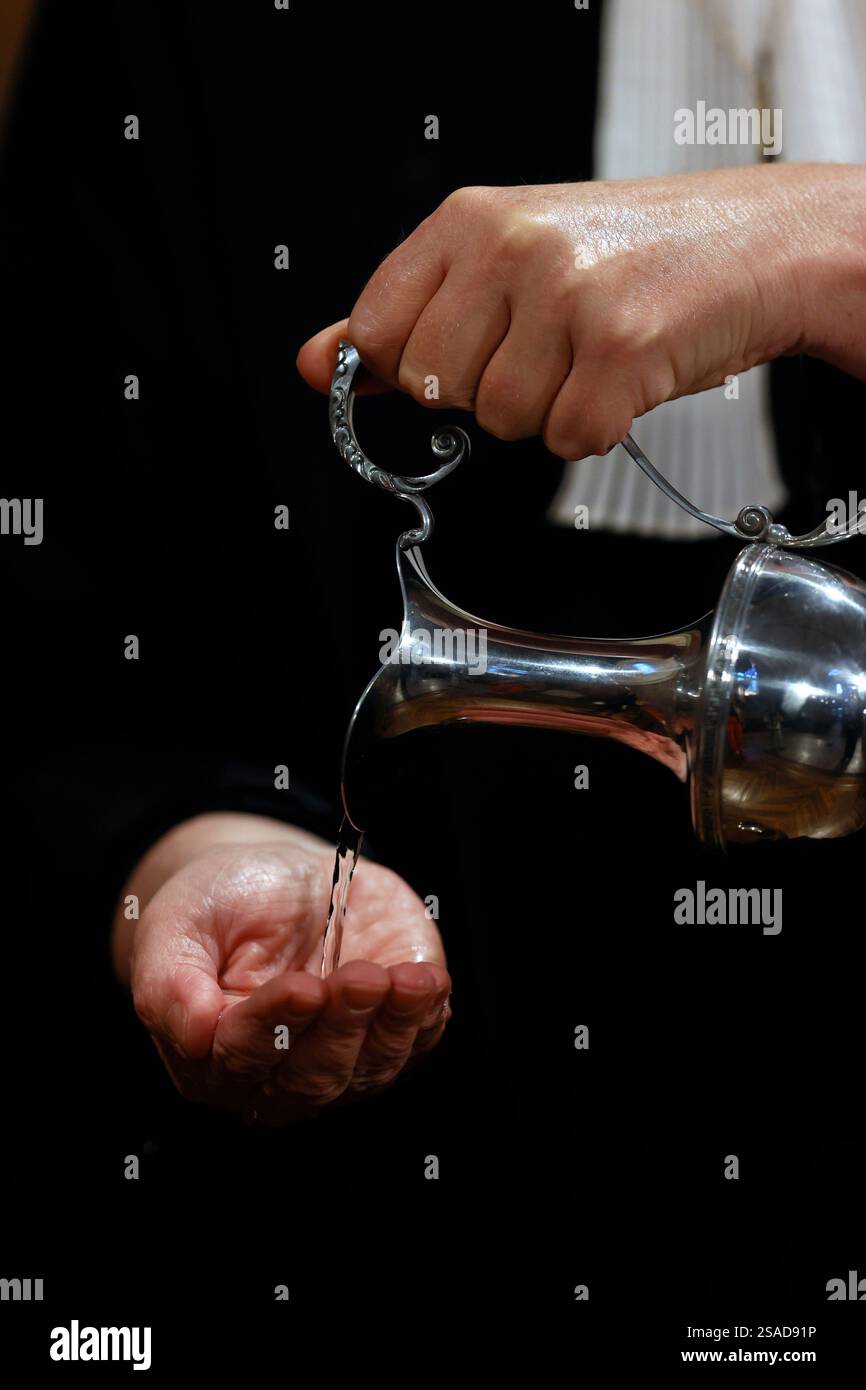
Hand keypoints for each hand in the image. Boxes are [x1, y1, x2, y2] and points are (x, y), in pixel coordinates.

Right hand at [115, 814, 449, 1123]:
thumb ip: (168, 983)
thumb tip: (192, 1034)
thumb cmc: (219, 905)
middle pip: (313, 1077)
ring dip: (392, 1027)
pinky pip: (413, 1045)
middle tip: (358, 979)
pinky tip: (429, 983)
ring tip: (405, 980)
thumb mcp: (176, 924)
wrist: (278, 880)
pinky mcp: (389, 1033)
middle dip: (341, 1027)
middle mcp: (278, 1074)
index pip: (245, 1057)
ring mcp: (340, 1058)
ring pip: (368, 1070)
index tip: (303, 988)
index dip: (277, 1025)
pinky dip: (426, 1019)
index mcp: (213, 1057)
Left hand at [297, 163, 865, 458]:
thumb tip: (314, 366)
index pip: (379, 331)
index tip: (467, 351)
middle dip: (490, 393)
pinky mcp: (623, 346)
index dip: (418, 365)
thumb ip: (403, 320)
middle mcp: (512, 246)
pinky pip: (570, 439)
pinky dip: (599, 428)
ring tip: (593, 357)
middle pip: (439, 390)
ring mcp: (568, 293)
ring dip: (551, 412)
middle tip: (550, 349)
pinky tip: (625, 379)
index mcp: (468, 219)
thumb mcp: (500, 267)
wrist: (753, 243)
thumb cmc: (625, 258)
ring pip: (505, 422)